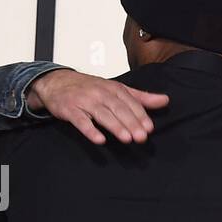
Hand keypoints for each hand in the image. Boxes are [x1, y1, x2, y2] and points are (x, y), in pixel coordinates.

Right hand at [27, 69, 169, 145]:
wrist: (57, 82)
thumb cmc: (89, 87)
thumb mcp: (116, 89)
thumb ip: (140, 97)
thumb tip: (165, 100)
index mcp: (113, 88)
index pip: (129, 102)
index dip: (140, 115)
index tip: (149, 127)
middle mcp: (99, 93)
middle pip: (117, 109)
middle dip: (131, 123)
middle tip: (141, 137)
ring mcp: (84, 101)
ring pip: (102, 114)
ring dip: (115, 126)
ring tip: (126, 138)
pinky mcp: (70, 110)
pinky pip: (80, 121)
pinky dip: (90, 130)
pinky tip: (99, 140)